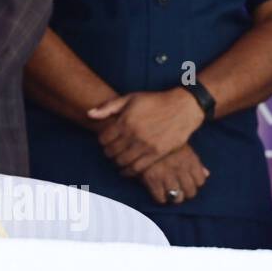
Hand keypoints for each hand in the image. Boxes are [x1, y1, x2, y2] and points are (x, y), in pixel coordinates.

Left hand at [89, 88, 203, 174]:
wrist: (182, 108)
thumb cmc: (155, 101)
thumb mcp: (130, 98)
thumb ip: (108, 107)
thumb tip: (89, 114)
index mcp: (125, 121)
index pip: (103, 139)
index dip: (101, 141)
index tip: (105, 141)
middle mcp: (134, 134)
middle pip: (111, 152)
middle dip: (108, 153)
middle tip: (110, 152)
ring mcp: (146, 145)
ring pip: (123, 162)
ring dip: (117, 163)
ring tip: (118, 160)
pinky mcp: (157, 154)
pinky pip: (138, 168)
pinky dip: (129, 172)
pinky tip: (126, 170)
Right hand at [138, 145, 209, 204]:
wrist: (142, 135)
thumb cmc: (163, 139)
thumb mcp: (182, 146)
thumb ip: (195, 161)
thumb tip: (206, 174)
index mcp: (190, 160)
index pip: (200, 181)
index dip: (194, 183)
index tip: (188, 181)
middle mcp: (181, 169)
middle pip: (190, 192)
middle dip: (185, 192)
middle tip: (179, 189)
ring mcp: (166, 175)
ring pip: (177, 197)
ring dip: (174, 197)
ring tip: (168, 192)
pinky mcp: (152, 179)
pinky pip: (161, 198)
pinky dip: (160, 198)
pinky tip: (158, 192)